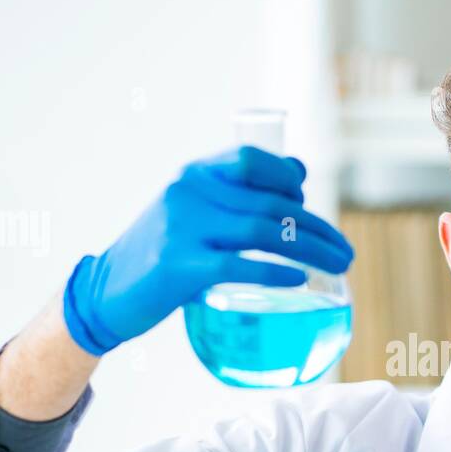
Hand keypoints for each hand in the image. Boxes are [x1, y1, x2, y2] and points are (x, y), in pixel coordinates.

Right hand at [62, 146, 353, 355]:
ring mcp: (183, 230)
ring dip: (309, 249)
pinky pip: (239, 267)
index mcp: (193, 175)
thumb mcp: (194, 212)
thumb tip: (300, 172)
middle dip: (315, 227)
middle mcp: (188, 194)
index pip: (251, 160)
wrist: (107, 291)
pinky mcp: (179, 268)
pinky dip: (275, 272)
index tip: (306, 204)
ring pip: (262, 233)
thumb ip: (238, 194)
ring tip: (337, 265)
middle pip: (268, 203)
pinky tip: (299, 280)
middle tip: (344, 251)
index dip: (287, 179)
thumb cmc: (161, 252)